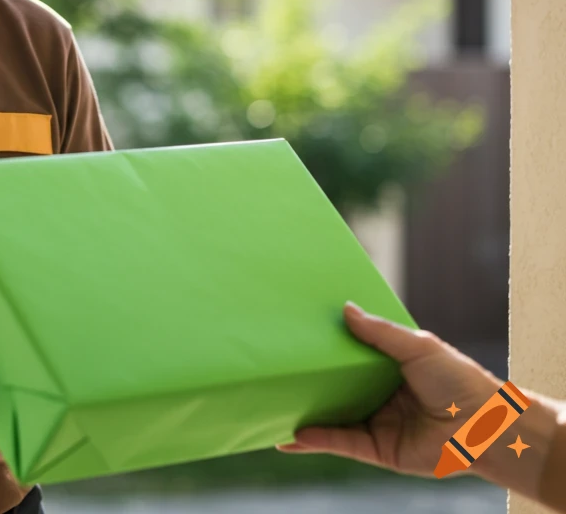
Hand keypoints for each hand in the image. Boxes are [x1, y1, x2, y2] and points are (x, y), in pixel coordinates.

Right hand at [276, 301, 500, 476]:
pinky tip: (293, 434)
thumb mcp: (417, 346)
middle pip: (335, 389)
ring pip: (332, 418)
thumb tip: (345, 309)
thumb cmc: (460, 381)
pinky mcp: (378, 449)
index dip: (325, 350)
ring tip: (271, 409)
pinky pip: (341, 442)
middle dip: (307, 384)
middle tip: (274, 373)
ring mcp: (377, 423)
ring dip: (303, 415)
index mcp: (389, 369)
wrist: (487, 428)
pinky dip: (316, 439)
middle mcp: (379, 396)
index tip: (296, 338)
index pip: (349, 358)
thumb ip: (380, 332)